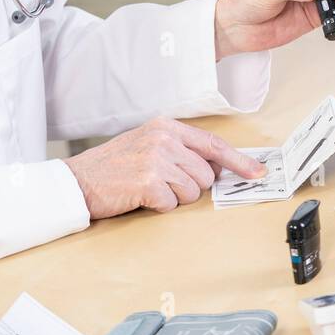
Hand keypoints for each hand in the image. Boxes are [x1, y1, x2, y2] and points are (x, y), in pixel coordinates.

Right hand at [63, 116, 266, 218]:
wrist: (77, 181)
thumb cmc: (113, 167)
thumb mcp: (147, 145)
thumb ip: (180, 150)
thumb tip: (217, 168)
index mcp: (166, 127)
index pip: (213, 144)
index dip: (239, 161)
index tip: (258, 172)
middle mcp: (164, 139)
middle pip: (206, 175)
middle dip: (190, 187)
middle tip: (162, 184)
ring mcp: (156, 159)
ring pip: (193, 192)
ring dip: (174, 198)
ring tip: (149, 189)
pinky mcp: (148, 182)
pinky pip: (172, 204)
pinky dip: (159, 206)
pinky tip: (140, 197)